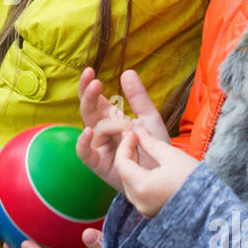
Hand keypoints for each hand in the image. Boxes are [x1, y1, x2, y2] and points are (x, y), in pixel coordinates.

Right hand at [76, 68, 171, 192]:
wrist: (165, 176)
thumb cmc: (155, 148)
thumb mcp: (150, 119)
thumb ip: (138, 98)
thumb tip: (127, 72)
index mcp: (111, 118)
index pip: (94, 99)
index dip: (88, 85)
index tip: (90, 70)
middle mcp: (102, 131)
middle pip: (87, 109)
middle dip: (88, 95)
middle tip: (95, 82)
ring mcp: (98, 147)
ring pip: (91, 127)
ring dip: (107, 122)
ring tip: (126, 125)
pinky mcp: (98, 164)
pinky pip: (83, 153)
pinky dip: (82, 142)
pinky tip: (88, 131)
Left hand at [114, 125, 200, 218]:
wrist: (214, 205)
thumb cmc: (195, 179)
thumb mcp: (172, 156)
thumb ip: (150, 142)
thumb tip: (137, 129)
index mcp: (142, 187)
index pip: (122, 163)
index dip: (125, 144)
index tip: (133, 132)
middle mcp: (140, 202)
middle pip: (124, 174)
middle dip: (127, 155)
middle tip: (136, 138)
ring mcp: (145, 210)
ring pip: (130, 185)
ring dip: (133, 167)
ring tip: (142, 151)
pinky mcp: (153, 214)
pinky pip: (139, 195)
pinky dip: (139, 180)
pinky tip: (148, 168)